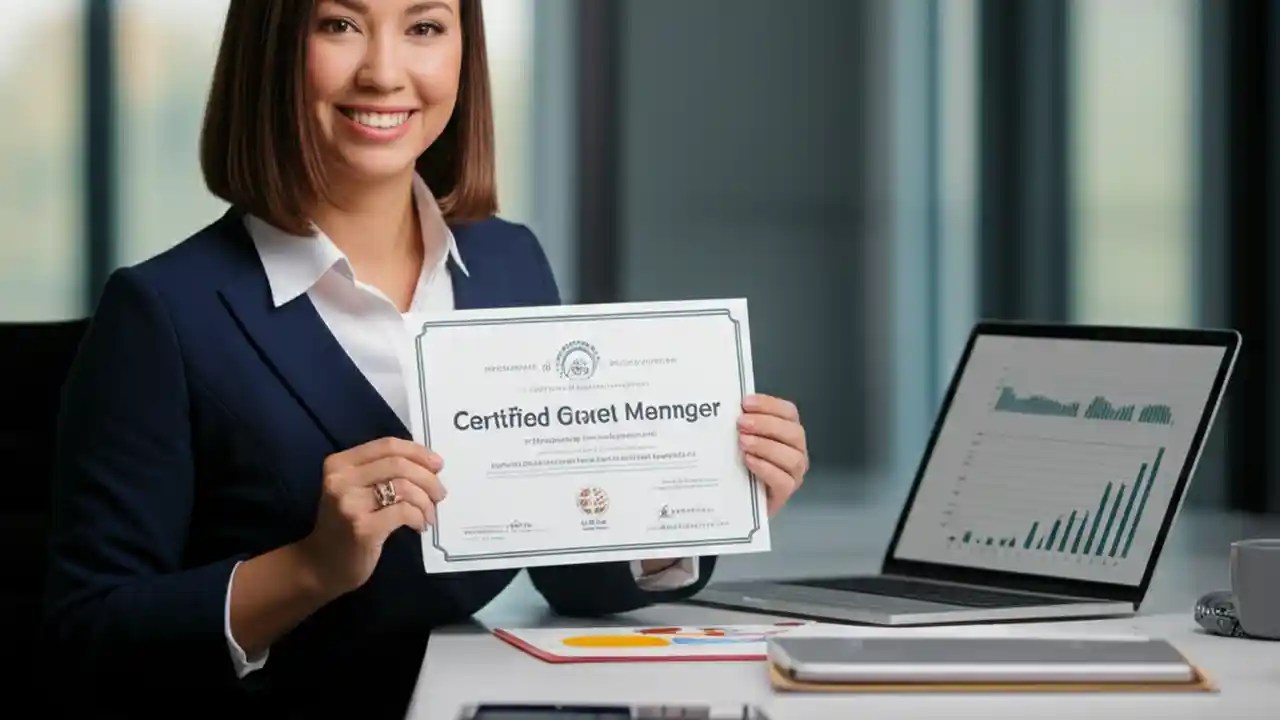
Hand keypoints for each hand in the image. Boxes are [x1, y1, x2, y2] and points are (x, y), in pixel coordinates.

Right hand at [295, 437, 445, 597]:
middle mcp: (340, 479)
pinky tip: (420, 526)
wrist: (321, 565)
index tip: (437, 465)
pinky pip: (404, 512)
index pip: (387, 445)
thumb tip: (429, 464)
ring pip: (404, 487)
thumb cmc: (344, 525)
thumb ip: (382, 472)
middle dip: (428, 478)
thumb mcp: (354, 490)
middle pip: (399, 464)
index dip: (418, 452)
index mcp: (339, 464)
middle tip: (440, 494)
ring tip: (429, 514)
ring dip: (426, 501)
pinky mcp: (363, 528)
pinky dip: (420, 516)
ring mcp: (350, 504)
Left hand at [738, 393, 807, 515]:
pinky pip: (783, 481)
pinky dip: (766, 468)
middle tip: (741, 423)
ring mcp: (794, 473)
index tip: (745, 403)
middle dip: (767, 424)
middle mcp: (796, 451)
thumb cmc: (741, 464)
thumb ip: (741, 424)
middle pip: (794, 433)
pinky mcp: (784, 493)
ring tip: (742, 443)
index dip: (769, 404)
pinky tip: (749, 461)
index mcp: (788, 432)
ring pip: (792, 457)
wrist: (737, 500)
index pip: (788, 412)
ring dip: (766, 446)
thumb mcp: (740, 440)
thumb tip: (724, 406)